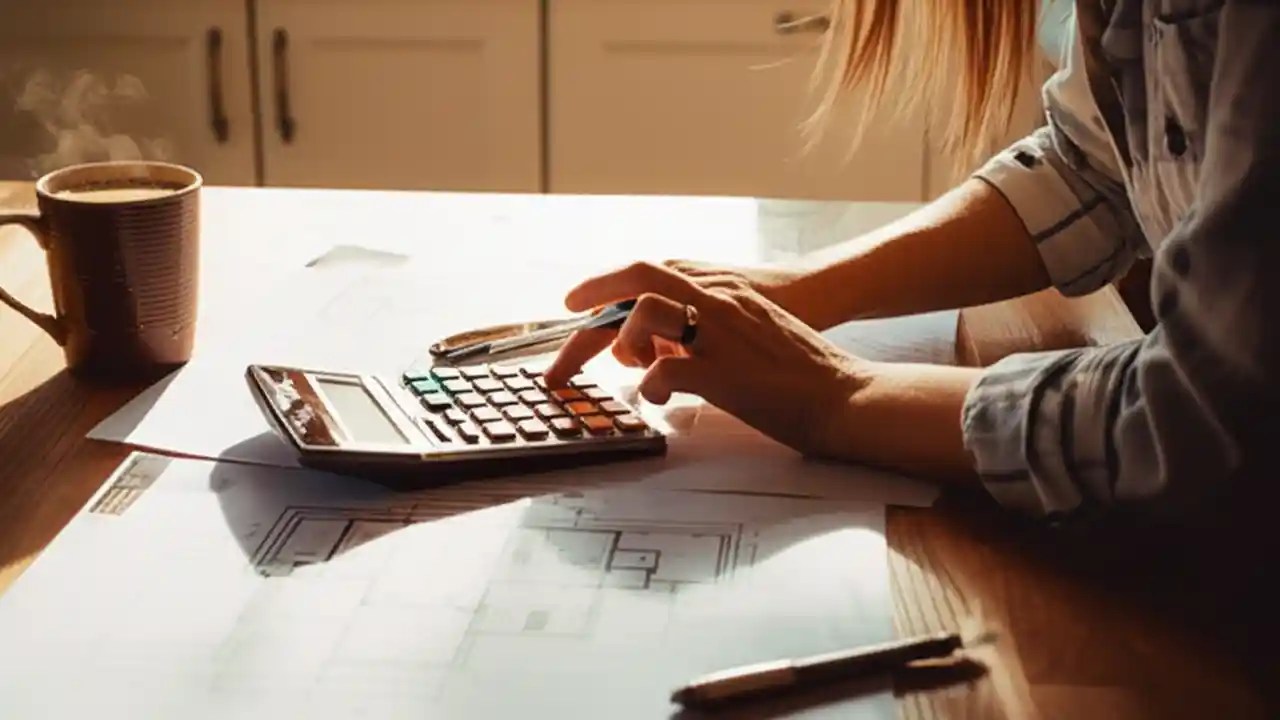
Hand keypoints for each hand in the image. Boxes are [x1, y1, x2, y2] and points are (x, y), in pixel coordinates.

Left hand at [544, 261, 866, 455]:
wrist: (846, 394)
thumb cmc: (797, 370)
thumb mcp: (746, 333)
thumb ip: (698, 332)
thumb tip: (649, 350)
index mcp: (721, 291)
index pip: (649, 272)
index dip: (604, 285)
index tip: (575, 302)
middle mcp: (718, 303)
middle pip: (638, 282)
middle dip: (593, 302)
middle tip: (566, 330)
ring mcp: (721, 336)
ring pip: (648, 313)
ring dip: (628, 341)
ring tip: (637, 367)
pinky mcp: (727, 374)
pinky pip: (667, 373)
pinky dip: (651, 386)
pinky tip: (662, 400)